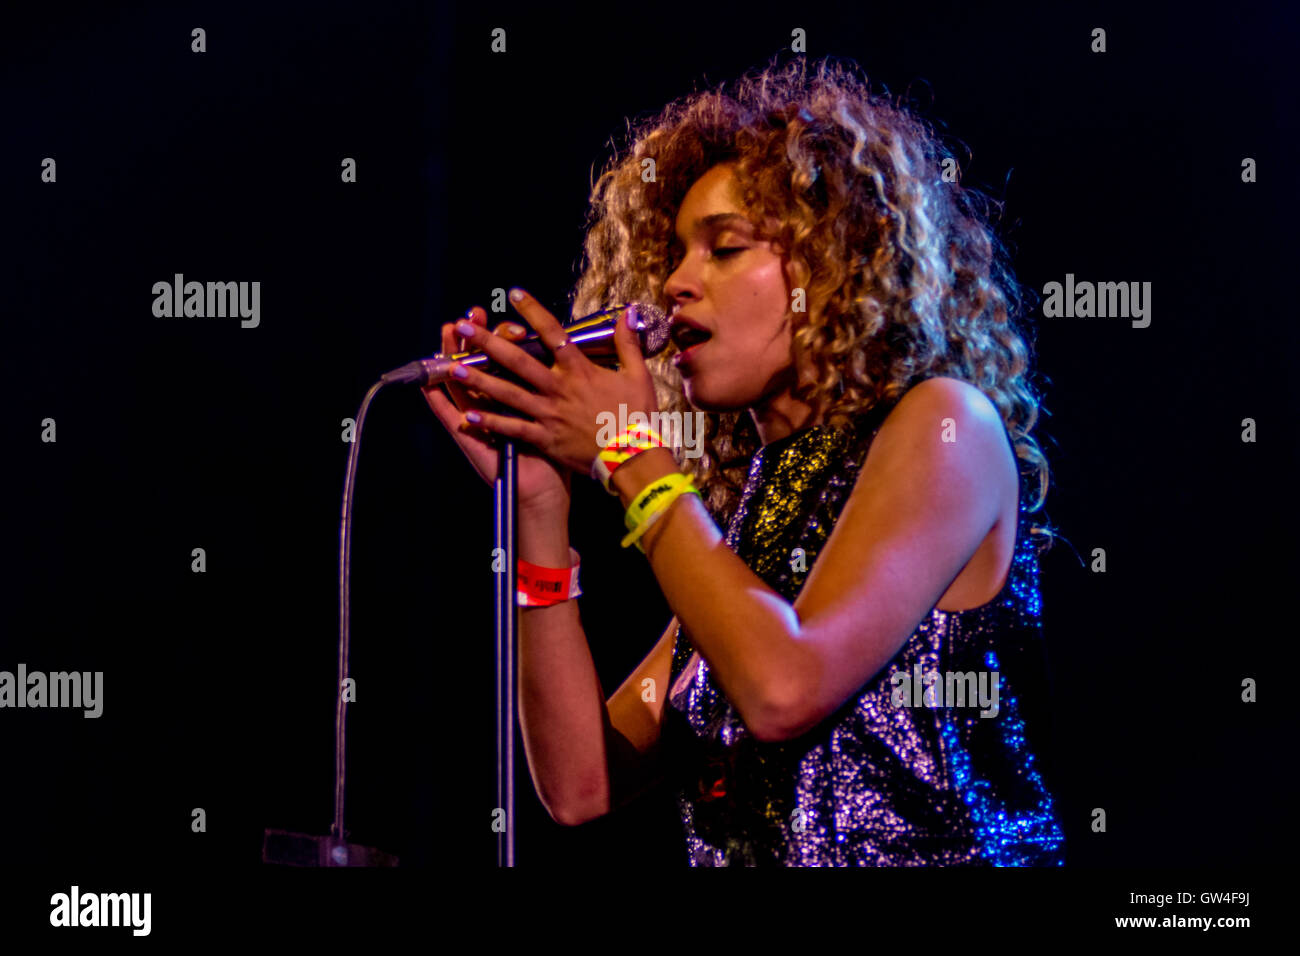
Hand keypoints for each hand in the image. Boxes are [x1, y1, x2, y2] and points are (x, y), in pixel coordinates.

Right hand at [421, 306, 571, 509]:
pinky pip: (448, 415)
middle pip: (483, 359)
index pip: (511, 354)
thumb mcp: (564, 414)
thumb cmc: (558, 455)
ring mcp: (480, 417)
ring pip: (462, 380)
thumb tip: (580, 358)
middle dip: (477, 335)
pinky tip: (426, 381)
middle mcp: (497, 402)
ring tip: (447, 331)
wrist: (544, 491)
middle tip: (474, 313)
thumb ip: (570, 386)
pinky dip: (436, 400)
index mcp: (521, 394)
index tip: (516, 313)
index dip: (509, 333)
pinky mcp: (469, 436)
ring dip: (452, 355)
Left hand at [437, 288, 662, 477]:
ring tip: (454, 368)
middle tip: (464, 328)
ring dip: (479, 380)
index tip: (515, 293)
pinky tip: (467, 416)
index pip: (552, 333)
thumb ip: (628, 343)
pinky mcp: (545, 438)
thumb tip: (627, 313)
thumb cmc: (638, 417)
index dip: (533, 311)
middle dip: (488, 343)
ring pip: (507, 393)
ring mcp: (549, 414)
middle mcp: (558, 388)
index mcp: (579, 370)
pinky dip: (490, 423)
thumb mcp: (638, 375)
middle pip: (517, 361)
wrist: (635, 458)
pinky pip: (512, 429)